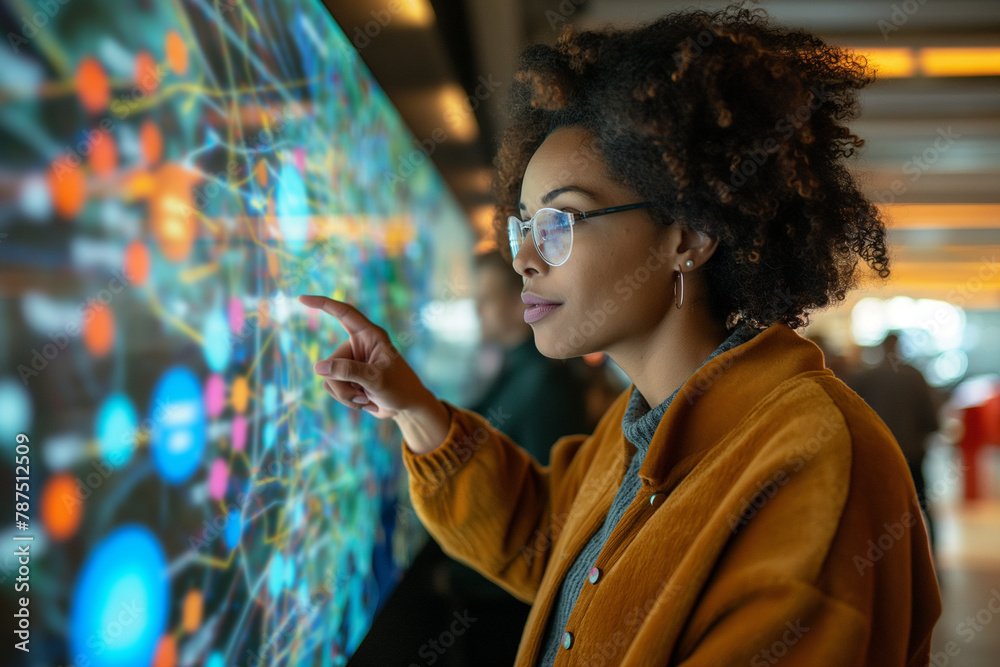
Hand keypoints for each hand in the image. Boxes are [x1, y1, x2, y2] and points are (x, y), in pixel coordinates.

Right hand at [298, 295, 428, 418]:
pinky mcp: (348, 377)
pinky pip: (332, 387)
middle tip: (364, 394)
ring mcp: (352, 362)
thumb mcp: (376, 379)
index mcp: (370, 336)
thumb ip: (348, 371)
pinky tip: (365, 401)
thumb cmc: (400, 388)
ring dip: (345, 394)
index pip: (344, 313)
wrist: (407, 408)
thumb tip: (318, 367)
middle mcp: (358, 346)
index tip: (302, 299)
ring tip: (367, 398)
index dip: (323, 304)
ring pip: (329, 377)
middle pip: (331, 361)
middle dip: (342, 383)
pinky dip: (347, 399)